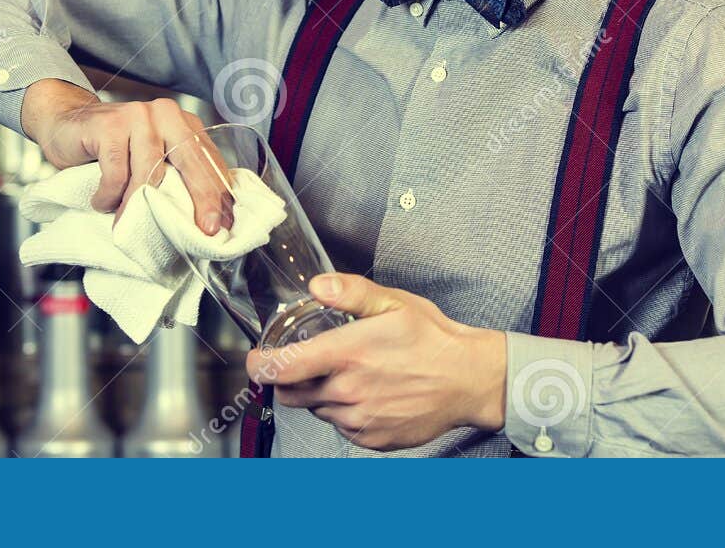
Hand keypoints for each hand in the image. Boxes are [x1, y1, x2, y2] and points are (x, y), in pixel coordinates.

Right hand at [20, 80, 233, 233]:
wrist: (65, 122)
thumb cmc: (112, 149)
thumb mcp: (150, 158)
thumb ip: (174, 175)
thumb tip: (205, 217)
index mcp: (182, 123)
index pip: (207, 159)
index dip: (218, 192)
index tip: (224, 224)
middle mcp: (165, 114)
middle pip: (190, 160)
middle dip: (200, 197)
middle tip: (204, 230)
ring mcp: (137, 116)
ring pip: (149, 171)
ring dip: (138, 205)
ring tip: (126, 223)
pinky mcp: (109, 125)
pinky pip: (116, 172)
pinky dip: (108, 195)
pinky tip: (101, 202)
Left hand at [245, 273, 506, 450]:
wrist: (469, 379)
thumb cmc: (434, 340)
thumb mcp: (394, 303)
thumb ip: (351, 293)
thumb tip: (318, 286)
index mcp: (348, 354)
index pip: (282, 368)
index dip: (259, 365)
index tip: (255, 359)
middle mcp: (348, 391)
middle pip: (291, 393)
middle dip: (288, 379)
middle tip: (303, 364)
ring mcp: (360, 419)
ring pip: (317, 410)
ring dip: (320, 394)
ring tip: (349, 375)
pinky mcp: (372, 438)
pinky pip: (342, 427)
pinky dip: (344, 412)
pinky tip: (366, 394)